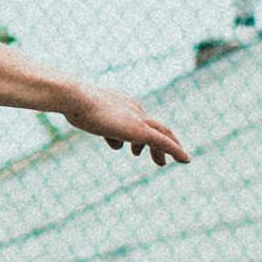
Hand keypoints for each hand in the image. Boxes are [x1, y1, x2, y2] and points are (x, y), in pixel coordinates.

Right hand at [68, 86, 189, 164]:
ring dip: (167, 149)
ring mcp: (138, 118)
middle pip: (154, 125)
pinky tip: (185, 160)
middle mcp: (134, 108)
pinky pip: (164, 142)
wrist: (76, 97)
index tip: (137, 149)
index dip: (139, 135)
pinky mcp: (140, 130)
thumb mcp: (91, 120)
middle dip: (158, 143)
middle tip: (159, 159)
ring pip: (162, 133)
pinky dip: (176, 151)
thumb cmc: (76, 106)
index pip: (136, 119)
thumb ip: (107, 132)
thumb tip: (118, 146)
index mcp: (123, 102)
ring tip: (163, 164)